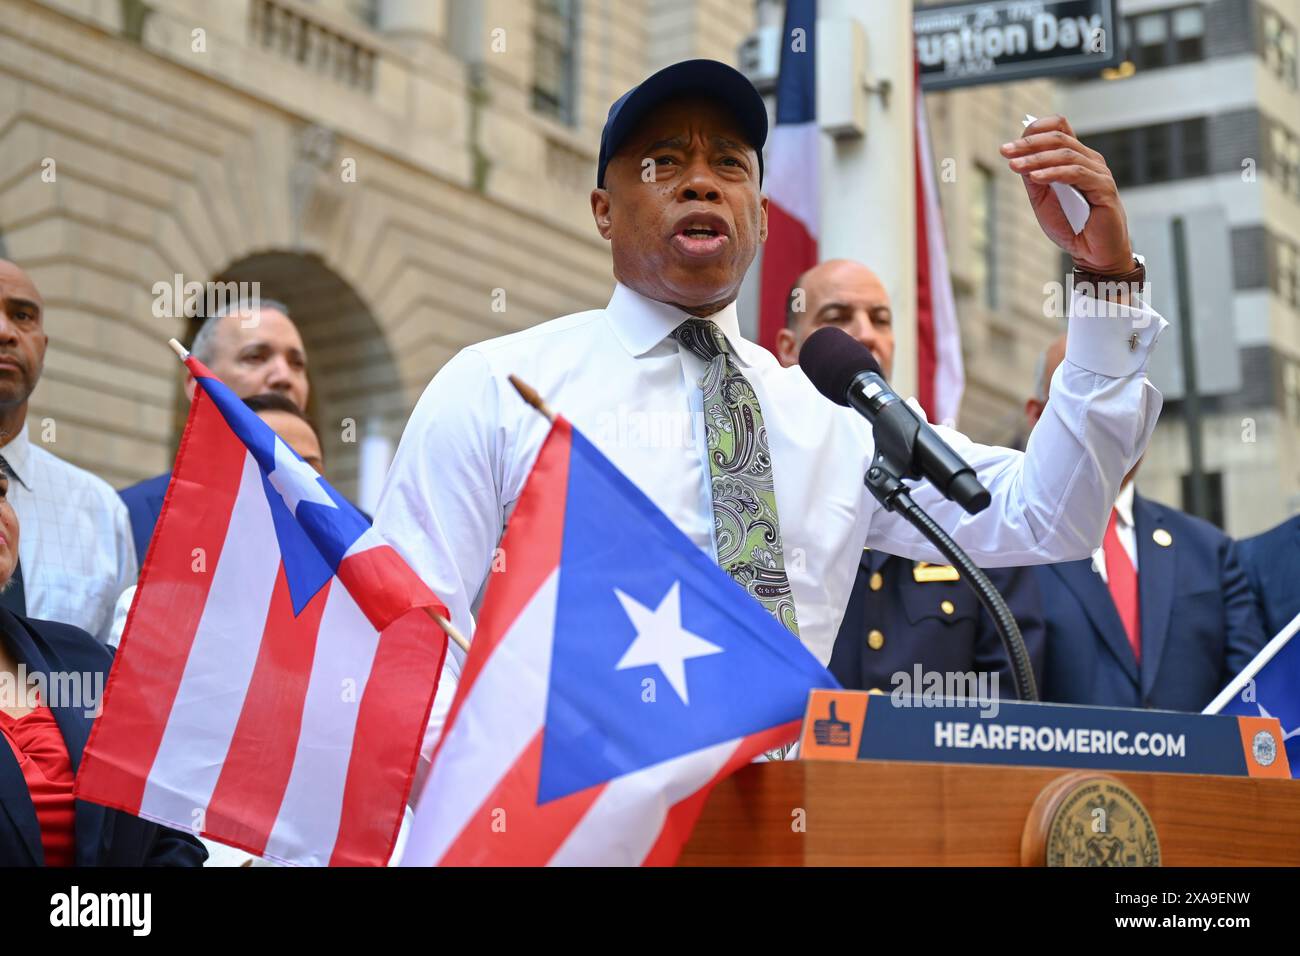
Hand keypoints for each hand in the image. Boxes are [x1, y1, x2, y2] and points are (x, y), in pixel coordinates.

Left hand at [1000, 115, 1133, 274]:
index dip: (1035, 130)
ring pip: (1065, 154)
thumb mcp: (1043, 200)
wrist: (1094, 254)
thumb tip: (1017, 158)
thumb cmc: (1071, 226)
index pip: (1059, 128)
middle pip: (1059, 138)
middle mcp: (1090, 160)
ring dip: (1036, 159)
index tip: (1009, 146)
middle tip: (1005, 151)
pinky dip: (1053, 173)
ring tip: (1013, 166)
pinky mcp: (1104, 188)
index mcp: (1076, 158)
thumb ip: (1034, 179)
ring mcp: (1098, 173)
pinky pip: (1076, 174)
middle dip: (1028, 144)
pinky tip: (1035, 178)